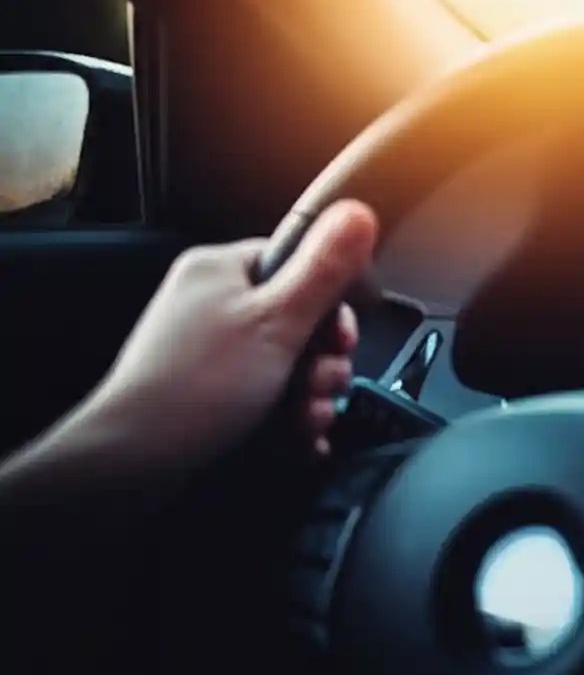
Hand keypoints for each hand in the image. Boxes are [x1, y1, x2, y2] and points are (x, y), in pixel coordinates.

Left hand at [101, 199, 377, 459]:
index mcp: (222, 270)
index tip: (342, 336)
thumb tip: (357, 211)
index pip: (298, 263)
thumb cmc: (199, 386)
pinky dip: (292, 418)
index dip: (332, 301)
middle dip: (325, 360)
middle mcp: (215, 305)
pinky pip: (271, 396)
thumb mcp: (276, 321)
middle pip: (301, 319)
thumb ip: (323, 269)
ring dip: (313, 395)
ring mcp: (213, 352)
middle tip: (323, 383)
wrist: (135, 463)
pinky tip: (300, 438)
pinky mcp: (214, 394)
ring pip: (290, 364)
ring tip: (307, 418)